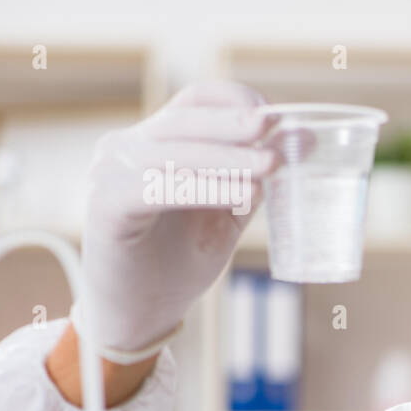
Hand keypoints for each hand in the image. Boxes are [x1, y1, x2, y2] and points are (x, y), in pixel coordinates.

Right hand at [79, 81, 276, 355]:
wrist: (142, 310)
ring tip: (271, 166)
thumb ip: (257, 176)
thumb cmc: (181, 258)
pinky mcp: (106, 205)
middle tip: (275, 129)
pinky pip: (158, 189)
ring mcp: (111, 173)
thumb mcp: (229, 211)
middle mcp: (127, 147)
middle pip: (186, 120)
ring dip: (228, 158)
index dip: (236, 101)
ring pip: (175, 152)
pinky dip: (204, 189)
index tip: (278, 117)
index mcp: (157, 140)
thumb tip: (305, 140)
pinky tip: (241, 194)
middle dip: (234, 124)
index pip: (195, 100)